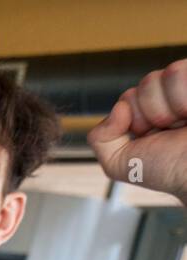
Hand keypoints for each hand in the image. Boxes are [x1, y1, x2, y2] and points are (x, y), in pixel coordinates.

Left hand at [88, 58, 186, 201]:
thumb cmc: (169, 170)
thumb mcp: (120, 164)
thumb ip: (100, 138)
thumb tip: (118, 107)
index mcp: (152, 115)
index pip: (129, 97)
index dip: (134, 119)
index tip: (150, 136)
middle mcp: (174, 99)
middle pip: (146, 83)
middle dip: (152, 111)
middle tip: (170, 130)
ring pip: (166, 74)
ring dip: (170, 106)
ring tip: (184, 122)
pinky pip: (179, 70)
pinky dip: (183, 95)